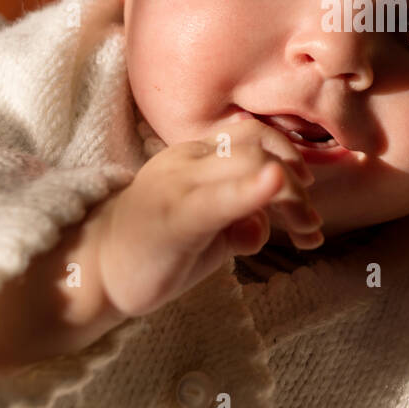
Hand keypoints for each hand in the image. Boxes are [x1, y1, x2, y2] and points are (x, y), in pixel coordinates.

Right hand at [96, 116, 322, 318]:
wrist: (97, 269)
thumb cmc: (159, 247)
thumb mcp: (211, 228)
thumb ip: (242, 215)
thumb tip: (267, 224)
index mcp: (196, 155)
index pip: (255, 138)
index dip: (292, 161)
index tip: (309, 200)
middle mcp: (187, 160)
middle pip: (258, 149)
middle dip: (297, 188)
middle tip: (311, 228)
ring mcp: (176, 185)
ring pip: (245, 163)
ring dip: (288, 196)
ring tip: (306, 231)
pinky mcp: (170, 218)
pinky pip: (214, 198)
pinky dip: (248, 190)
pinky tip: (273, 183)